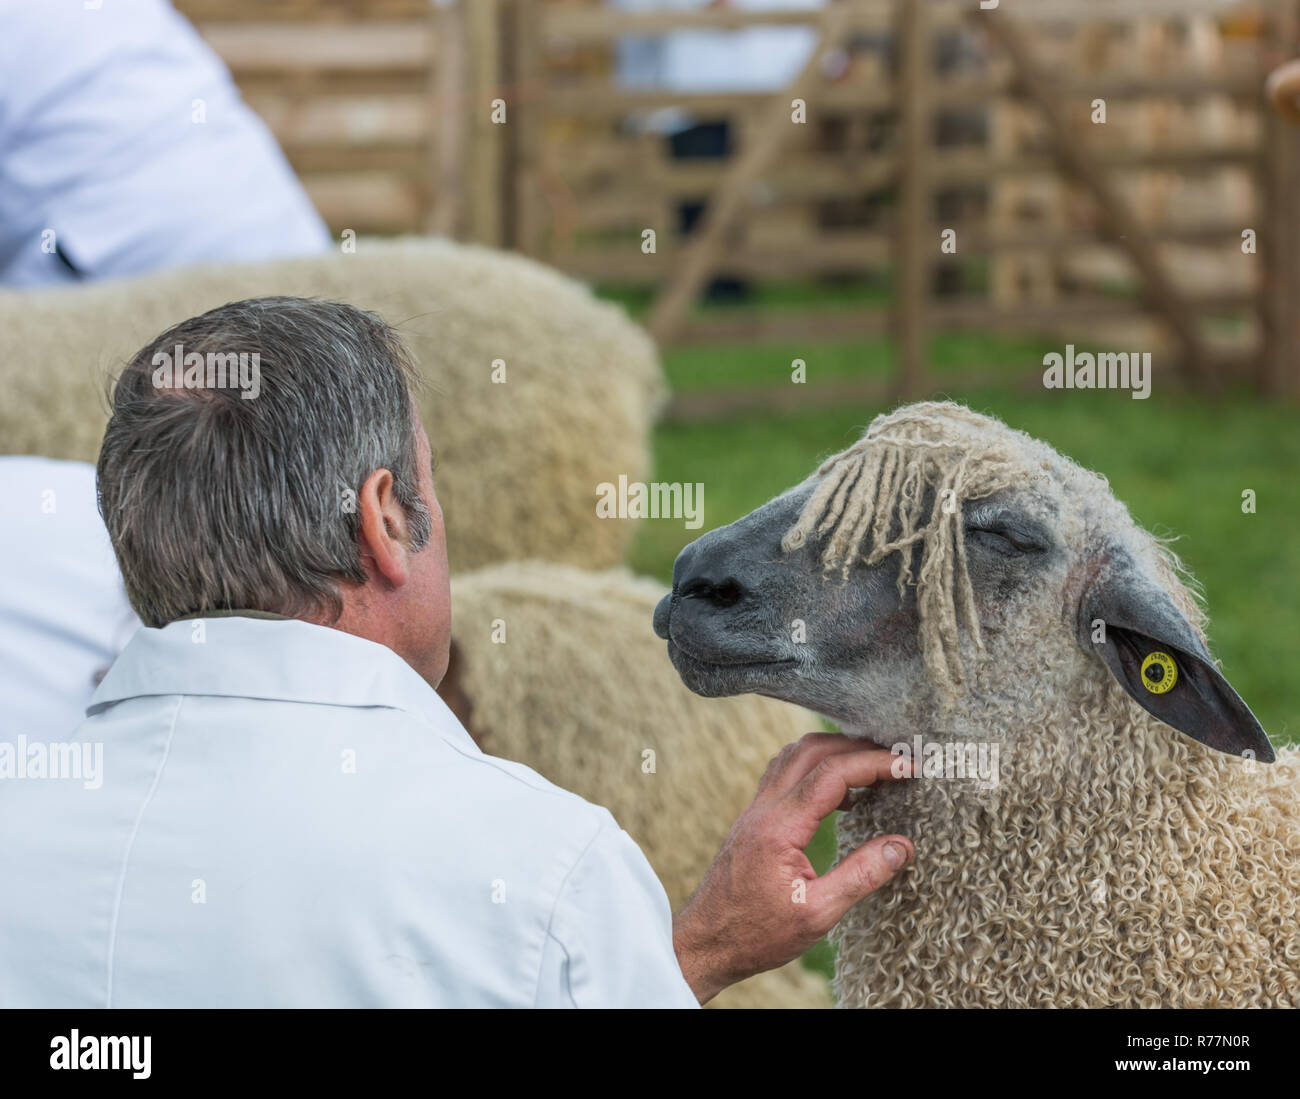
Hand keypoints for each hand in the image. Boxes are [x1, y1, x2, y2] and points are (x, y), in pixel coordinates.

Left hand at [672, 733, 912, 1003]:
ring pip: (795, 756)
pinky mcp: (754, 818)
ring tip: (873, 769)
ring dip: (835, 751)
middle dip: (858, 747)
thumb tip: (903, 845)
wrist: (706, 942)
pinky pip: (785, 774)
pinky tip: (841, 797)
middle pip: (813, 750)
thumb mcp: (818, 914)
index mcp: (779, 826)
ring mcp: (755, 809)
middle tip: (897, 758)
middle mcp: (763, 808)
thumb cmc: (756, 935)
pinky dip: (816, 769)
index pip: (833, 773)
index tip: (909, 767)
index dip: (875, 764)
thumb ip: (861, 875)